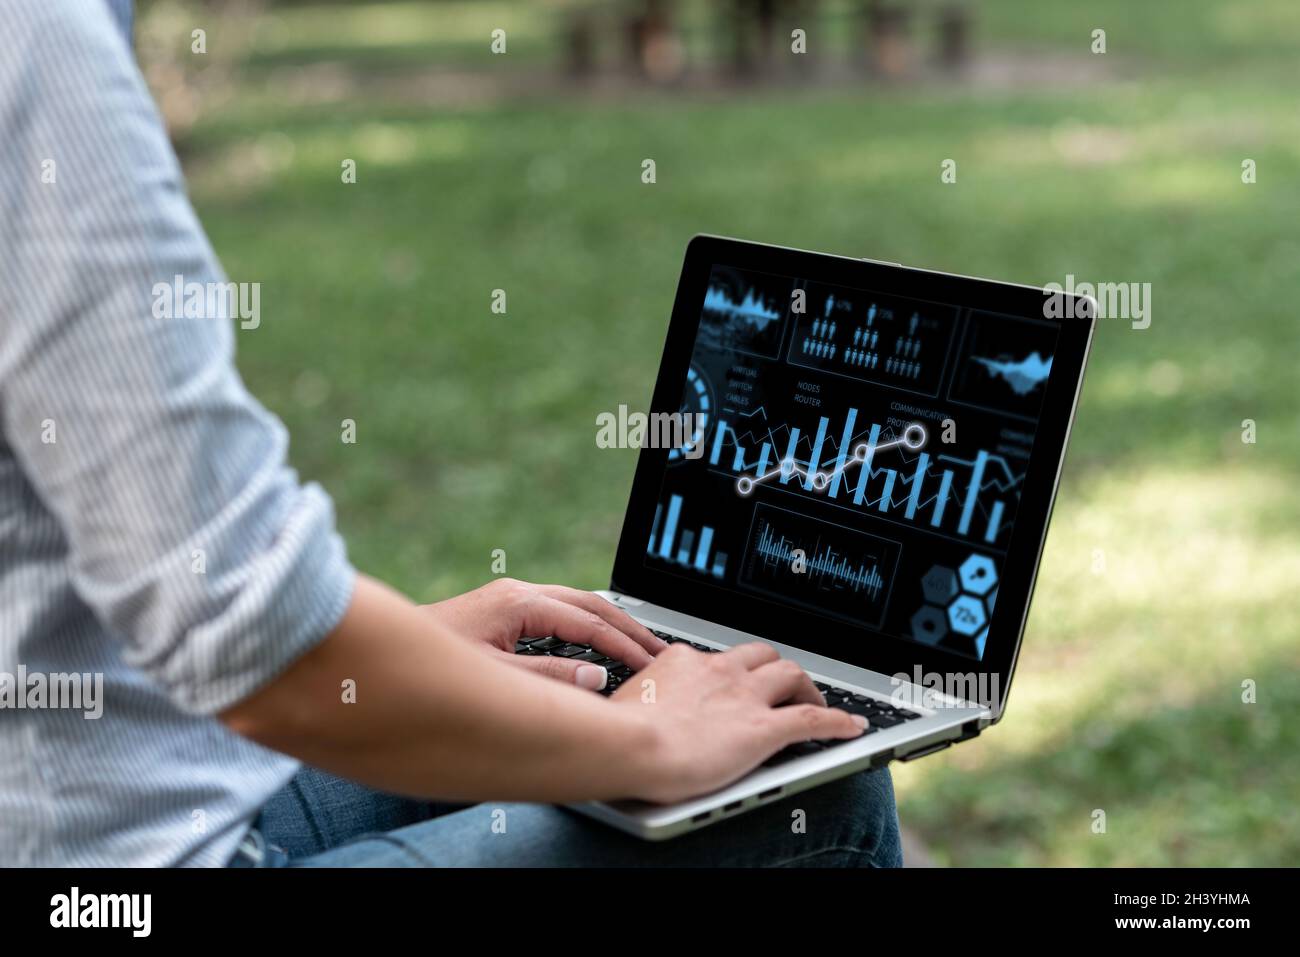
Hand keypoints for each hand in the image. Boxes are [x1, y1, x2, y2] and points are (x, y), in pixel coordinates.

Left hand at [420, 578, 667, 690]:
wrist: (370, 660)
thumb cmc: (423, 670)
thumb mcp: (490, 680)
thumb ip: (546, 681)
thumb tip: (597, 678)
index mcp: (518, 603)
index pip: (588, 623)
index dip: (624, 647)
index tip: (653, 667)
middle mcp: (515, 594)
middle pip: (589, 604)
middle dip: (627, 627)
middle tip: (661, 652)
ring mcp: (507, 600)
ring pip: (574, 606)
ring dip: (608, 626)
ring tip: (638, 649)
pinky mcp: (498, 612)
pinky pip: (556, 615)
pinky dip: (584, 628)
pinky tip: (593, 647)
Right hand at [611, 642, 866, 802]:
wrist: (628, 746)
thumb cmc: (614, 733)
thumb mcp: (624, 704)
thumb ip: (638, 702)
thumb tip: (627, 713)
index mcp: (682, 662)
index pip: (715, 658)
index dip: (730, 671)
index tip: (731, 682)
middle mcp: (717, 670)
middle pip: (760, 654)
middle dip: (775, 668)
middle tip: (781, 687)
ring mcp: (744, 696)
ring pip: (790, 675)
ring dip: (807, 687)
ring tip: (816, 702)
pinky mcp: (764, 728)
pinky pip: (813, 719)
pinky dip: (838, 721)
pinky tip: (851, 728)